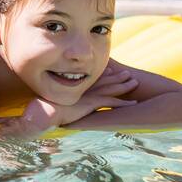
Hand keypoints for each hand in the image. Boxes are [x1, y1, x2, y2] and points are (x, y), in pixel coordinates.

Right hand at [25, 64, 139, 128]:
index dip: (103, 74)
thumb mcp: (53, 100)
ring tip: (135, 82)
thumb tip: (53, 101)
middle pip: (105, 80)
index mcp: (76, 87)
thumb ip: (57, 99)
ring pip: (111, 89)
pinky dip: (124, 103)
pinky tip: (133, 104)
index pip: (93, 78)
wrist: (46, 111)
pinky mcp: (93, 103)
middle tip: (128, 73)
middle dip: (117, 76)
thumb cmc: (46, 107)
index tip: (111, 70)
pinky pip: (112, 102)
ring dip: (124, 86)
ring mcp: (90, 95)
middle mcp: (85, 88)